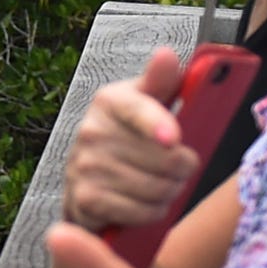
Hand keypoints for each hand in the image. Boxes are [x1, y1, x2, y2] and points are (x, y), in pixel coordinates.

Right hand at [61, 47, 197, 231]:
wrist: (88, 179)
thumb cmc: (127, 137)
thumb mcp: (146, 102)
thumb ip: (162, 80)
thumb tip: (166, 55)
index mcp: (110, 100)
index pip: (138, 109)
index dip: (157, 125)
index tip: (172, 138)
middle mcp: (91, 130)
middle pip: (162, 158)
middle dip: (182, 169)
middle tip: (180, 168)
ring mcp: (84, 166)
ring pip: (154, 188)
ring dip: (169, 192)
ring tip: (164, 185)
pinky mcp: (84, 199)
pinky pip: (138, 211)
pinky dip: (151, 212)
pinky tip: (148, 203)